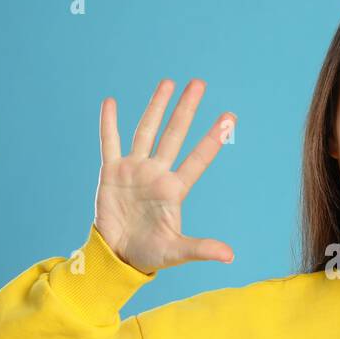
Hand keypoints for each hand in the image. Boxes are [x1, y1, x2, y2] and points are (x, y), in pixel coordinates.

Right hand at [94, 78, 235, 273]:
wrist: (117, 255)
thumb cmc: (150, 254)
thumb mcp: (176, 252)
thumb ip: (201, 249)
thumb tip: (230, 256)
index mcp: (174, 189)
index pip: (198, 159)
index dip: (213, 139)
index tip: (229, 117)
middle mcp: (157, 173)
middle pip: (174, 134)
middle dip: (186, 109)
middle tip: (199, 83)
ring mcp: (134, 170)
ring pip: (146, 131)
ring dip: (156, 106)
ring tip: (168, 82)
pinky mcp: (111, 172)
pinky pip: (109, 143)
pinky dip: (109, 123)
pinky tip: (110, 102)